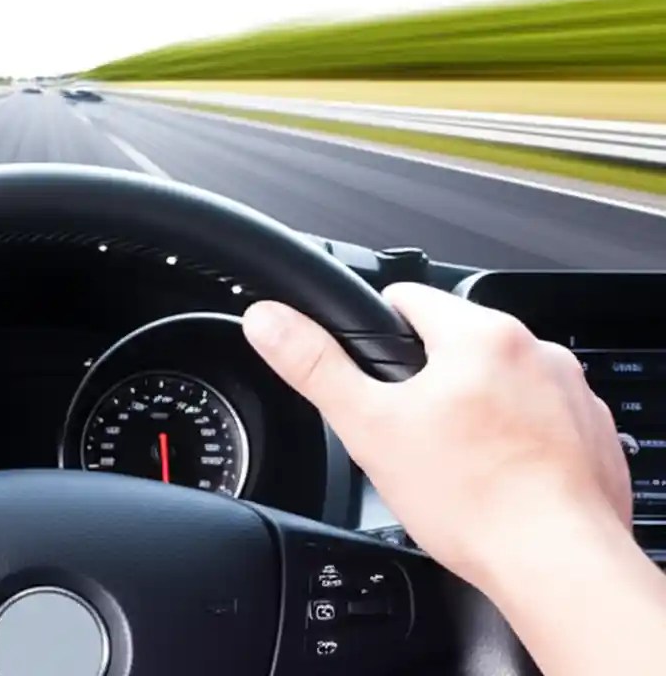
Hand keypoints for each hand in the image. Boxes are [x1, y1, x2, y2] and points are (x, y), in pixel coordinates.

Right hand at [242, 283, 629, 589]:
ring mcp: (573, 393)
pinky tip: (497, 479)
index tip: (371, 372)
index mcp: (480, 334)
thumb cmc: (474, 499)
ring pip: (500, 383)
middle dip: (427, 382)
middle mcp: (537, 351)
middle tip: (408, 433)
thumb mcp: (368, 426)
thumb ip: (313, 366)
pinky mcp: (592, 434)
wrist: (556, 564)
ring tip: (454, 463)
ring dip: (476, 408)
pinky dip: (518, 442)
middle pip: (456, 344)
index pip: (408, 297)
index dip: (375, 332)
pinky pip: (542, 421)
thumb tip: (269, 320)